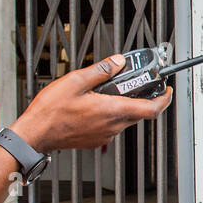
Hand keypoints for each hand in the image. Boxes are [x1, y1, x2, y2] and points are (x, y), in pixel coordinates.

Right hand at [10, 53, 172, 151]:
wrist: (36, 133)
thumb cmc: (51, 111)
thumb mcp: (76, 81)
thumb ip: (101, 70)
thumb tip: (117, 62)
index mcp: (112, 110)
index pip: (151, 109)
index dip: (164, 100)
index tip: (167, 91)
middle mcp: (112, 126)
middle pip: (139, 113)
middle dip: (143, 99)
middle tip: (138, 86)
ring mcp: (105, 135)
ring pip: (125, 120)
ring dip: (124, 106)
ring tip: (111, 93)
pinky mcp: (95, 140)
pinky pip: (111, 127)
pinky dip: (111, 115)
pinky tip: (96, 106)